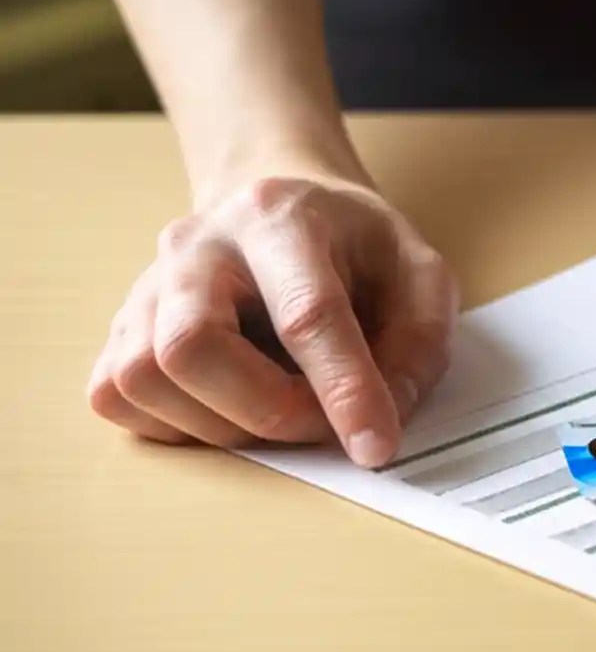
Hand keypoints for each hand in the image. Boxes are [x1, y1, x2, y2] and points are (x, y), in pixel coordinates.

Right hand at [87, 176, 456, 467]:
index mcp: (282, 218)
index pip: (306, 314)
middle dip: (265, 411)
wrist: (279, 204)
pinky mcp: (123, 325)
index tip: (376, 447)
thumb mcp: (419, 272)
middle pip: (191, 347)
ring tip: (279, 409)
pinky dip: (178, 425)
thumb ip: (418, 341)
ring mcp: (149, 284)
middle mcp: (199, 245)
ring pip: (143, 378)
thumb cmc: (353, 245)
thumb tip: (387, 416)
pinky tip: (230, 405)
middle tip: (320, 423)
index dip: (343, 390)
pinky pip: (120, 397)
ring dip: (221, 425)